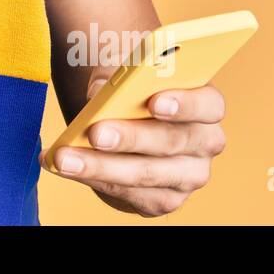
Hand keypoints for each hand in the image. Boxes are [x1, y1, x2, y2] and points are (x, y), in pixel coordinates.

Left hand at [41, 68, 226, 217]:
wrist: (129, 128)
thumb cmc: (131, 92)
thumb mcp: (124, 73)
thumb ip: (116, 76)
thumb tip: (99, 93)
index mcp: (206, 105)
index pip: (208, 104)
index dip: (184, 103)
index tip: (154, 102)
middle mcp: (205, 143)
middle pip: (171, 141)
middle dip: (130, 137)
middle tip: (95, 132)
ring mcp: (188, 176)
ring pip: (146, 173)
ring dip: (101, 166)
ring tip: (65, 157)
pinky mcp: (165, 200)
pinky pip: (129, 194)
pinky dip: (95, 179)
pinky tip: (68, 168)